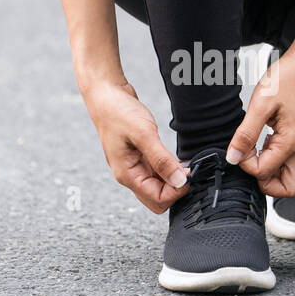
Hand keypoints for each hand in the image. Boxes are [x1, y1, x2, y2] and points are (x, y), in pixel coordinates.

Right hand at [84, 80, 186, 212]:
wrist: (106, 95)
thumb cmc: (118, 112)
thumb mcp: (144, 134)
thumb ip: (162, 160)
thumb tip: (180, 181)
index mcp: (127, 175)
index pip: (157, 200)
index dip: (177, 191)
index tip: (189, 174)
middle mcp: (129, 175)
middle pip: (157, 200)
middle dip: (175, 190)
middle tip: (187, 171)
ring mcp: (134, 168)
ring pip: (158, 187)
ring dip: (173, 180)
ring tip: (183, 164)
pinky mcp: (139, 159)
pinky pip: (157, 174)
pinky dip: (169, 170)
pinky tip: (176, 160)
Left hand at [226, 51, 294, 197]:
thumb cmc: (287, 80)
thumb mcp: (259, 105)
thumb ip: (245, 134)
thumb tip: (233, 157)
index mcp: (290, 143)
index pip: (264, 172)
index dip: (246, 164)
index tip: (240, 148)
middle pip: (288, 188)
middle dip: (266, 184)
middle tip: (251, 163)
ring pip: (289, 178)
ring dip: (270, 172)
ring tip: (256, 151)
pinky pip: (287, 162)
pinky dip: (273, 160)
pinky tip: (263, 142)